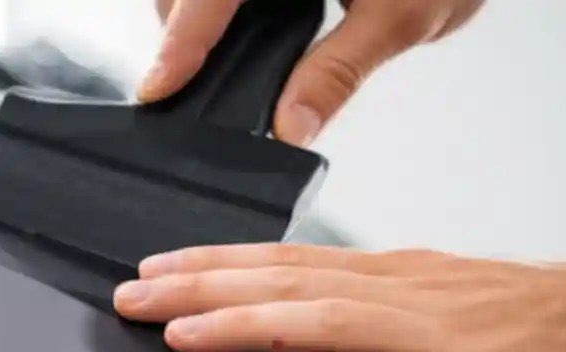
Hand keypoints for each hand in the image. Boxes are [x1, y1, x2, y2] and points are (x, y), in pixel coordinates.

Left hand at [113, 244, 565, 351]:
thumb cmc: (554, 321)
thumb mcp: (454, 301)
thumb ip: (388, 313)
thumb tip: (322, 332)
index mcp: (398, 279)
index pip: (287, 263)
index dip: (215, 266)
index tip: (157, 271)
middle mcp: (405, 295)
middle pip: (285, 285)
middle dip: (201, 290)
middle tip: (130, 296)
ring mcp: (436, 337)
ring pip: (323, 323)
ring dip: (245, 326)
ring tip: (179, 334)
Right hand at [141, 0, 483, 145]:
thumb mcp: (405, 15)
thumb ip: (339, 72)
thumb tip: (289, 127)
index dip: (182, 43)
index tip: (159, 89)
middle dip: (183, 28)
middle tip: (190, 82)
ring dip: (197, 12)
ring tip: (212, 56)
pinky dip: (218, 7)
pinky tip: (239, 29)